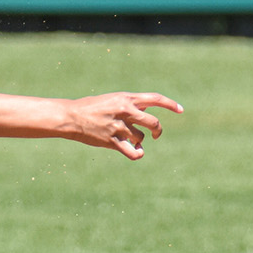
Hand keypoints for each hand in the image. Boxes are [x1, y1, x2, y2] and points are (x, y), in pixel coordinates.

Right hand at [64, 92, 183, 157]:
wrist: (71, 117)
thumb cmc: (90, 108)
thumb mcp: (112, 100)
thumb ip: (129, 107)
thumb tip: (145, 119)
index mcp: (126, 98)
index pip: (155, 99)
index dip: (170, 104)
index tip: (180, 110)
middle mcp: (125, 111)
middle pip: (153, 123)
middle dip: (157, 130)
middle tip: (156, 135)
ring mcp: (119, 126)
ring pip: (141, 137)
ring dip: (138, 140)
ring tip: (129, 140)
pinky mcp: (112, 140)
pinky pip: (132, 151)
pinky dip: (138, 153)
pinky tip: (137, 152)